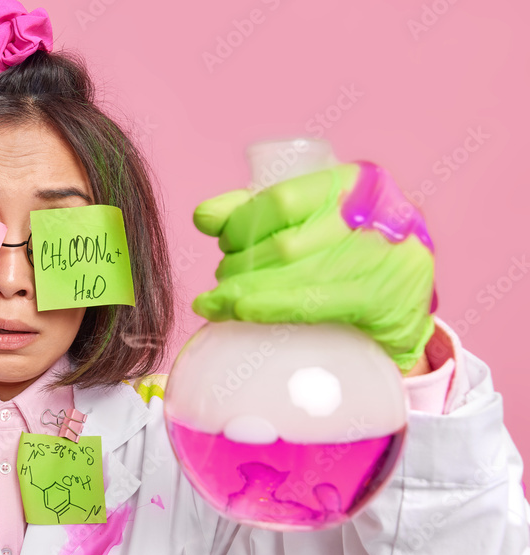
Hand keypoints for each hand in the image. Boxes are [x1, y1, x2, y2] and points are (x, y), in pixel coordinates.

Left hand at [192, 162, 434, 372]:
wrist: (411, 299)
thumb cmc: (349, 250)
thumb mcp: (314, 218)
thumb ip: (257, 211)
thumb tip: (204, 216)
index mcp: (354, 181)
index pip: (279, 199)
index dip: (240, 224)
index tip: (222, 242)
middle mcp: (372, 212)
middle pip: (281, 241)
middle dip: (239, 264)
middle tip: (222, 281)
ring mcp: (381, 256)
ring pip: (291, 273)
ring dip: (242, 291)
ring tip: (215, 303)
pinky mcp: (380, 298)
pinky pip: (313, 302)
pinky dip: (271, 307)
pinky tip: (240, 312)